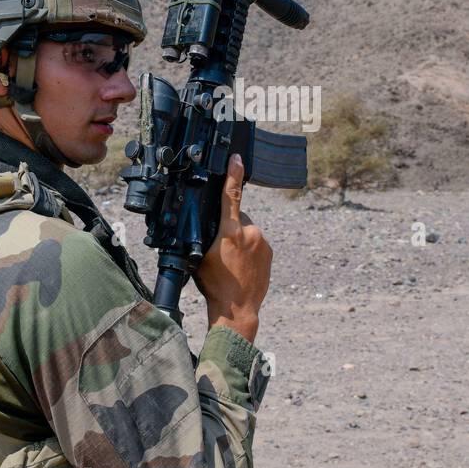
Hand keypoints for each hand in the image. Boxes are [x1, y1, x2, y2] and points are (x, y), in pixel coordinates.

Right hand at [193, 154, 271, 343]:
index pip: (231, 195)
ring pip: (247, 231)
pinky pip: (256, 243)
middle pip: (237, 218)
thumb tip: (202, 224)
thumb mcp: (198, 256)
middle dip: (228, 227)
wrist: (238, 308)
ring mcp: (263, 242)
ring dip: (238, 240)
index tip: (237, 158)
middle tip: (218, 250)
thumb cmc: (214, 284)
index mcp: (230, 231)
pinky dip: (248, 250)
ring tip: (229, 263)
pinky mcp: (270, 252)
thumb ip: (204, 236)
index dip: (233, 174)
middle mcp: (250, 232)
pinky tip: (240, 267)